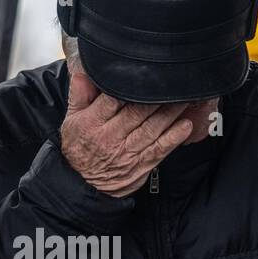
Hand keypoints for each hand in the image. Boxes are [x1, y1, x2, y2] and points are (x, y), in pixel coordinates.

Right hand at [59, 72, 194, 196]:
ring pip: (151, 128)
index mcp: (91, 123)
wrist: (84, 185)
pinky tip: (185, 125)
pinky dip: (174, 137)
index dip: (129, 87)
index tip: (145, 75)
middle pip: (136, 112)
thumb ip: (79, 95)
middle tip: (172, 82)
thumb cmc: (79, 148)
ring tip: (184, 98)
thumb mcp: (71, 120)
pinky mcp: (140, 165)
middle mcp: (109, 138)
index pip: (112, 100)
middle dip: (156, 97)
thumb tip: (83, 73)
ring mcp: (126, 153)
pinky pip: (159, 149)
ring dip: (170, 113)